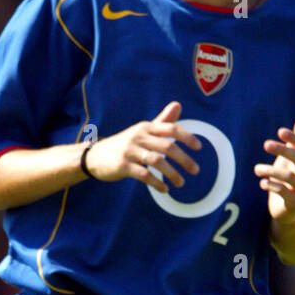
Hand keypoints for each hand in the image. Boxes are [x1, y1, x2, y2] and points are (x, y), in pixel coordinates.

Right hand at [84, 100, 201, 193]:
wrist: (95, 156)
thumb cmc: (124, 144)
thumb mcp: (143, 131)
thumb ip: (161, 121)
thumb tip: (178, 105)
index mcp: (146, 127)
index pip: (171, 129)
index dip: (187, 137)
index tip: (199, 148)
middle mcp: (139, 137)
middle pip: (167, 146)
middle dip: (184, 159)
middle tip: (196, 170)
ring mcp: (130, 151)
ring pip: (157, 161)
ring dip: (172, 174)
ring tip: (181, 183)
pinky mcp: (123, 165)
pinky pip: (144, 175)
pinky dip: (157, 183)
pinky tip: (164, 189)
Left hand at [254, 112, 294, 220]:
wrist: (290, 211)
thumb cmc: (290, 179)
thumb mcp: (292, 159)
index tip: (280, 131)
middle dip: (282, 150)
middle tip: (266, 144)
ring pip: (289, 176)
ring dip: (270, 170)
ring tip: (256, 169)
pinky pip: (284, 192)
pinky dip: (272, 186)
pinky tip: (262, 183)